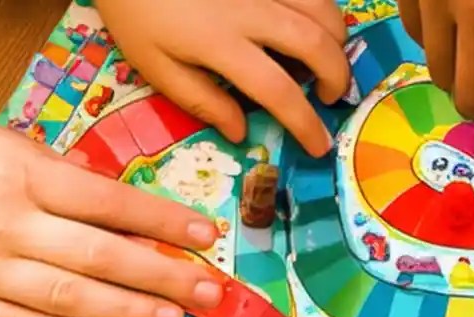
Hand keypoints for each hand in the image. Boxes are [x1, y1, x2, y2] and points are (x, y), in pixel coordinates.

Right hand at [0, 109, 222, 316]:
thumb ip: (36, 160)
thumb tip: (93, 183)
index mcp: (16, 172)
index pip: (108, 201)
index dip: (162, 222)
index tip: (204, 237)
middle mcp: (7, 223)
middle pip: (104, 256)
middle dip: (165, 276)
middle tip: (211, 294)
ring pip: (73, 299)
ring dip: (131, 313)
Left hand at [96, 0, 348, 155]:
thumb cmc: (136, 13)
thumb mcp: (155, 65)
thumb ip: (200, 100)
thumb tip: (240, 131)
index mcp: (222, 43)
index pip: (279, 91)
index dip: (305, 123)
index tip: (319, 145)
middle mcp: (252, 10)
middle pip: (317, 45)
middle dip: (337, 76)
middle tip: (331, 95)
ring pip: (324, 9)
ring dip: (336, 39)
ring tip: (326, 57)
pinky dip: (322, 8)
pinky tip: (311, 23)